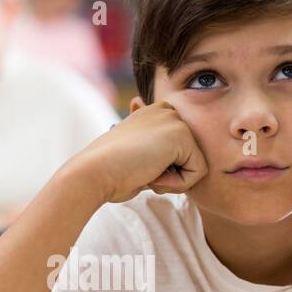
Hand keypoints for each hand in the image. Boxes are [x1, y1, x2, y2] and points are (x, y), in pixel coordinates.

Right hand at [68, 101, 207, 203]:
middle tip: (141, 170)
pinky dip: (176, 184)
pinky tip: (151, 174)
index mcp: (156, 112)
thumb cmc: (109, 170)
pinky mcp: (181, 135)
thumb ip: (151, 142)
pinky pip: (197, 173)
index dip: (163, 169)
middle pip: (191, 158)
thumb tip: (140, 108)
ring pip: (197, 166)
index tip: (136, 163)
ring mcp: (175, 120)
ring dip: (173, 181)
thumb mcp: (133, 152)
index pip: (181, 153)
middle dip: (171, 175)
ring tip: (146, 171)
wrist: (94, 172)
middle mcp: (168, 110)